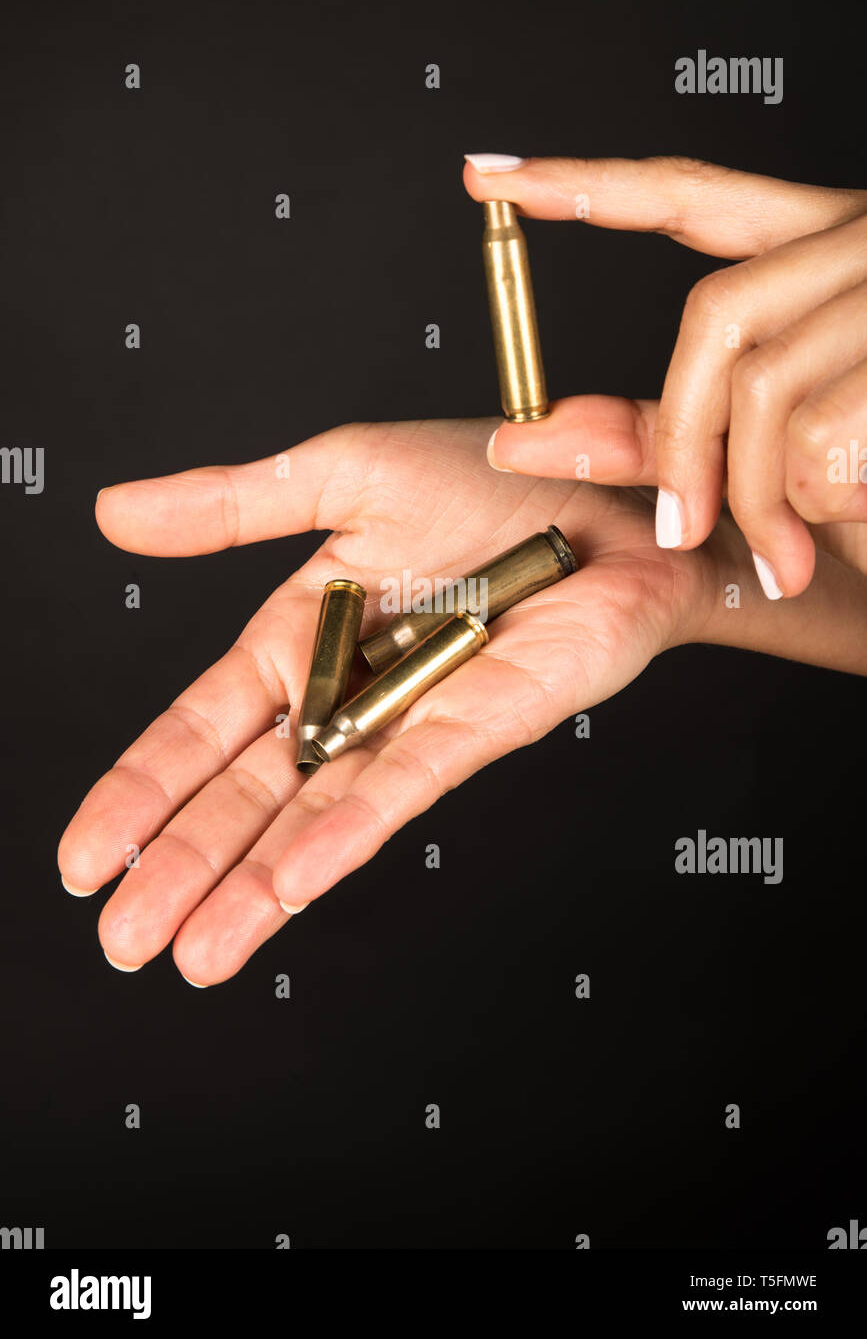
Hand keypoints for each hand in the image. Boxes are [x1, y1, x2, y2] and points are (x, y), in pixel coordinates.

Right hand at [58, 418, 724, 984]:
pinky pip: (405, 783)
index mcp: (300, 638)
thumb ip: (230, 506)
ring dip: (252, 886)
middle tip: (123, 940)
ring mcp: (409, 720)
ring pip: (316, 814)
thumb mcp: (341, 473)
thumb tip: (115, 512)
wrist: (610, 486)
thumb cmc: (492, 475)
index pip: (201, 729)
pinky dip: (349, 831)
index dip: (140, 792)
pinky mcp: (481, 724)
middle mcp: (347, 695)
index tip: (83, 858)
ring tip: (193, 955)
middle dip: (182, 867)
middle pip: (247, 794)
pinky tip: (295, 882)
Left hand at [465, 154, 866, 598]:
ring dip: (752, 493)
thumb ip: (673, 432)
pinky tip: (844, 523)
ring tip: (787, 554)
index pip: (695, 196)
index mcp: (829, 251)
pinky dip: (809, 504)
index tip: (499, 176)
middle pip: (713, 313)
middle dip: (681, 438)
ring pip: (762, 381)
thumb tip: (541, 434)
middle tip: (683, 526)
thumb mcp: (778, 455)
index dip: (594, 185)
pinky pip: (817, 433)